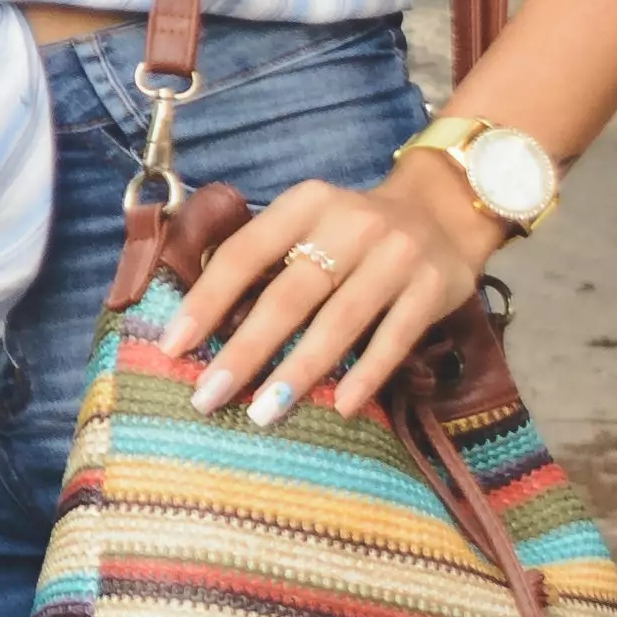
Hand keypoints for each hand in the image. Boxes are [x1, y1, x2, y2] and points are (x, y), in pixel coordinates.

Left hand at [157, 164, 510, 426]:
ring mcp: (396, 255)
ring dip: (298, 371)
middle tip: (207, 395)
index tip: (174, 346)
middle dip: (245, 350)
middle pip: (289, 295)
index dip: (207, 300)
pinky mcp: (435, 287)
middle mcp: (350, 224)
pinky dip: (366, 373)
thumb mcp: (307, 222)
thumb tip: (199, 319)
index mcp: (304, 204)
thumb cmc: (353, 231)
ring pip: (339, 321)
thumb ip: (264, 257)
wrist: (443, 211)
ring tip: (263, 412)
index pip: (245, 253)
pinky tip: (340, 407)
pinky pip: (394, 338)